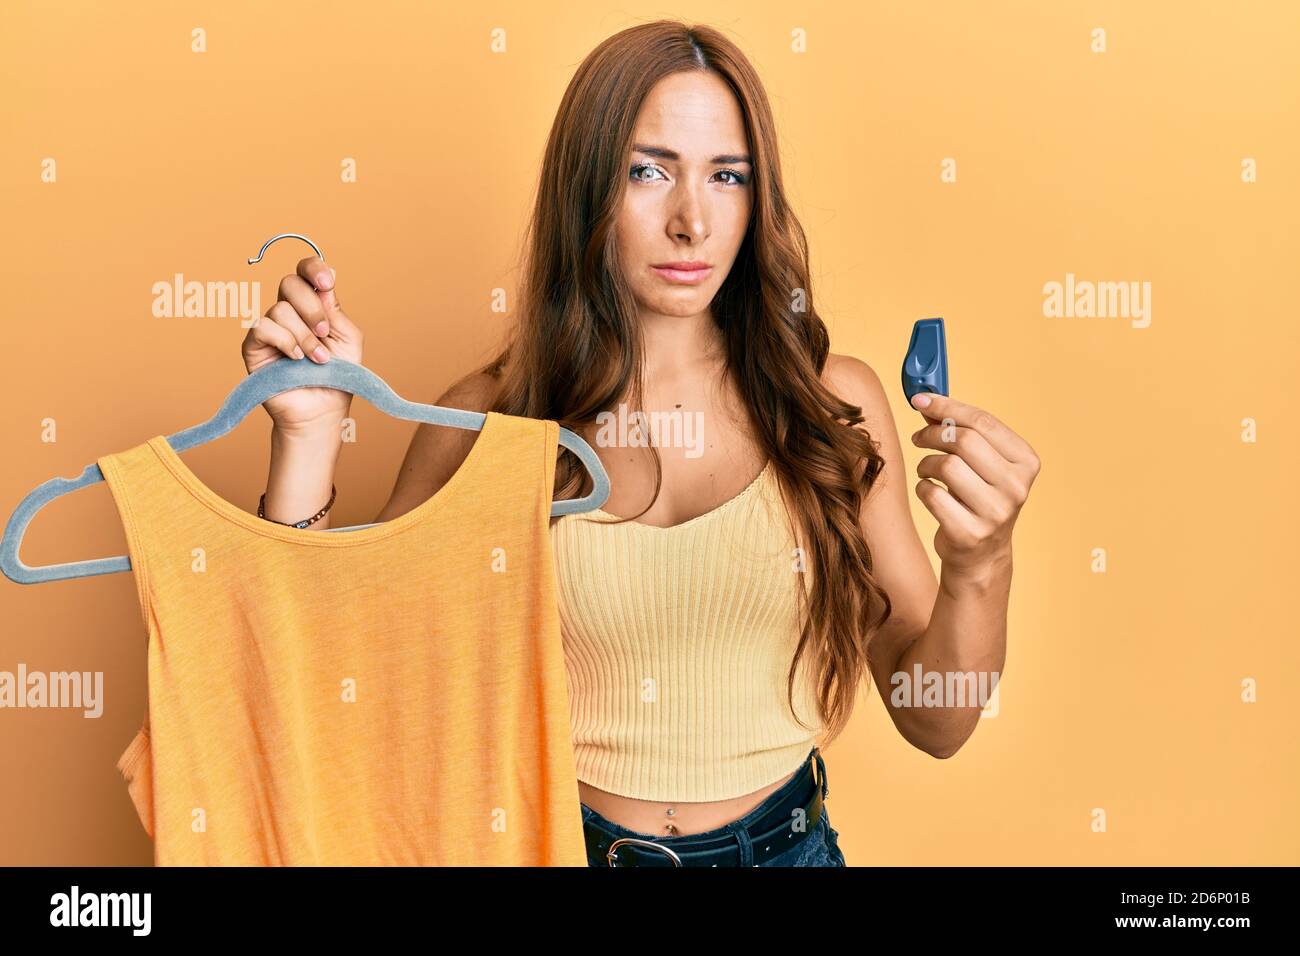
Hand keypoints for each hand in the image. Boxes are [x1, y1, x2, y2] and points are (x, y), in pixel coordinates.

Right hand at [239, 256, 364, 431]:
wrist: (323, 410)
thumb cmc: (338, 376)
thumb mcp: (348, 339)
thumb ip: (335, 310)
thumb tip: (325, 279)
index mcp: (312, 306)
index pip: (305, 273)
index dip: (313, 268)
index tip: (327, 282)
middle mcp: (289, 313)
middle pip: (289, 283)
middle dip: (311, 306)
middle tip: (324, 332)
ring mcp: (270, 329)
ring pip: (280, 309)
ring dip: (304, 335)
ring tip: (317, 359)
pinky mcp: (254, 347)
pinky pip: (262, 327)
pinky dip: (284, 341)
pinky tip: (296, 359)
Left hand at [908, 392, 1040, 576]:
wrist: (981, 555)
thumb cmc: (977, 498)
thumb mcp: (980, 463)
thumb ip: (959, 430)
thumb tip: (928, 400)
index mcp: (1025, 462)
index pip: (983, 422)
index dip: (947, 406)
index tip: (920, 399)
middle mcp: (1016, 487)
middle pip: (963, 440)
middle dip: (932, 434)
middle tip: (919, 438)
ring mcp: (996, 512)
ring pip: (946, 466)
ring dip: (926, 464)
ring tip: (927, 470)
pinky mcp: (970, 533)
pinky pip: (932, 494)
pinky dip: (923, 488)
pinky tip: (929, 492)